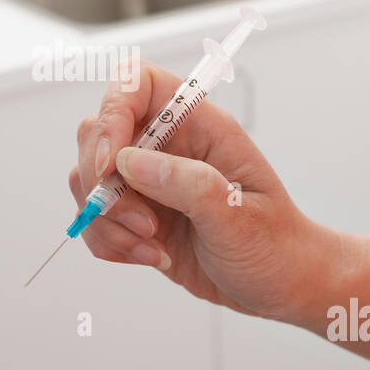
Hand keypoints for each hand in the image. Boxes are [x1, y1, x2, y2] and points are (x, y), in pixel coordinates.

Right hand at [70, 58, 319, 324]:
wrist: (280, 285)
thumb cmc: (275, 244)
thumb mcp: (238, 216)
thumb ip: (187, 185)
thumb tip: (128, 162)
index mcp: (198, 125)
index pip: (136, 84)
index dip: (113, 112)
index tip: (111, 164)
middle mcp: (167, 146)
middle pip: (97, 133)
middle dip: (103, 184)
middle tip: (143, 223)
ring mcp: (147, 181)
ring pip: (89, 181)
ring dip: (108, 222)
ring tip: (153, 247)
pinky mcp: (136, 214)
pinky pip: (95, 219)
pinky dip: (111, 243)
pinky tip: (152, 256)